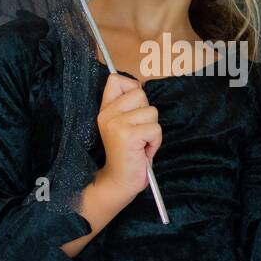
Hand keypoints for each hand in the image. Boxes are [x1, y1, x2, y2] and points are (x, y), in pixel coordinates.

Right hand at [95, 72, 161, 197]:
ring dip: (152, 130)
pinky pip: (155, 129)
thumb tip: (140, 89)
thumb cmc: (127, 154)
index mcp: (105, 110)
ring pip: (151, 112)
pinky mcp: (128, 136)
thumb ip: (128, 107)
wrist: (119, 181)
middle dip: (147, 114)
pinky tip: (144, 151)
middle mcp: (107, 114)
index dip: (132, 88)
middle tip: (139, 132)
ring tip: (141, 143)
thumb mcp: (123, 125)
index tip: (134, 108)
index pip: (115, 80)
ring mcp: (116, 124)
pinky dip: (155, 141)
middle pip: (140, 94)